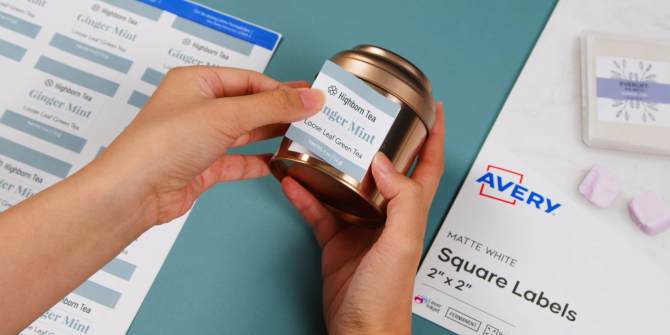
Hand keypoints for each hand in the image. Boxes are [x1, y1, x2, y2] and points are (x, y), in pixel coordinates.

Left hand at [94, 66, 323, 225]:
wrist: (135, 192)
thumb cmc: (162, 144)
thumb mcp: (226, 116)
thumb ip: (272, 107)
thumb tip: (309, 97)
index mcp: (197, 83)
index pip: (249, 80)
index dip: (281, 89)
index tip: (310, 98)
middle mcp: (198, 108)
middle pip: (249, 105)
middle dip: (280, 112)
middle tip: (312, 116)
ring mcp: (201, 139)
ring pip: (246, 133)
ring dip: (272, 135)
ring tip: (302, 136)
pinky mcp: (203, 167)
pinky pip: (238, 161)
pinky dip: (258, 162)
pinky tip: (277, 162)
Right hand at [281, 103, 444, 334]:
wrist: (361, 331)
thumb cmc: (386, 297)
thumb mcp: (401, 243)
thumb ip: (401, 200)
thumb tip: (383, 161)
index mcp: (410, 212)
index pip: (427, 166)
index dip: (433, 136)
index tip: (431, 108)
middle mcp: (386, 215)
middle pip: (384, 169)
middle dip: (377, 140)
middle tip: (365, 116)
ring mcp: (359, 227)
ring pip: (346, 185)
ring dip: (334, 165)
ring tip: (322, 140)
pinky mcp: (335, 240)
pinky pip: (318, 211)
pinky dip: (305, 196)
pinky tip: (292, 181)